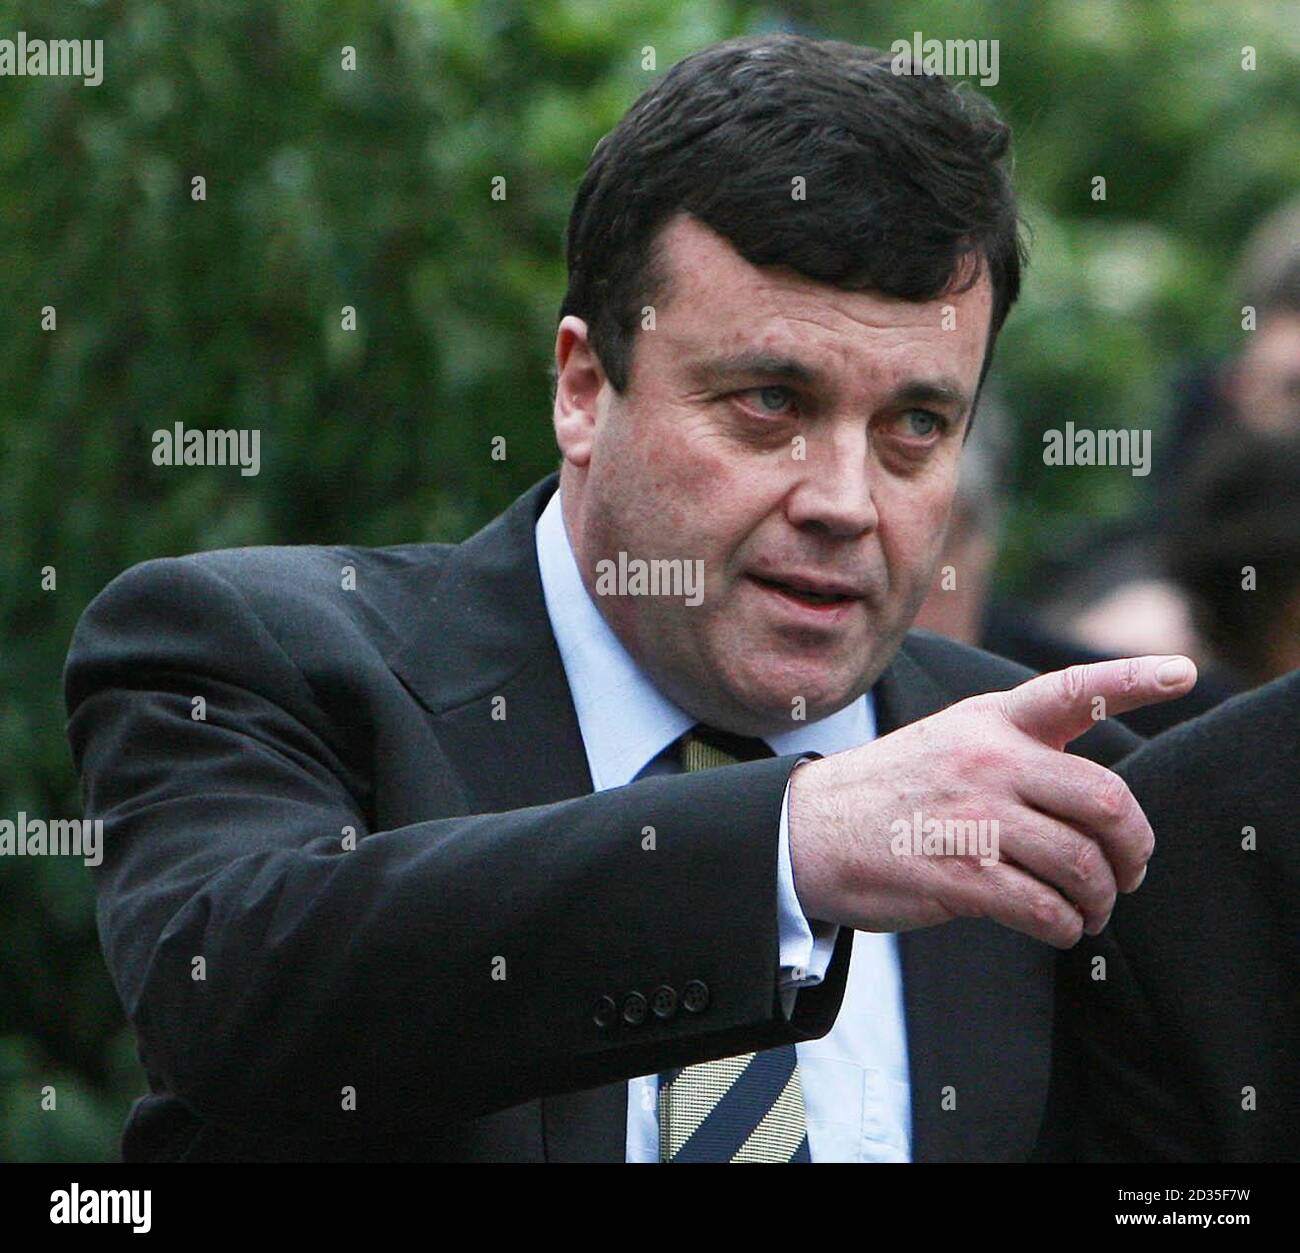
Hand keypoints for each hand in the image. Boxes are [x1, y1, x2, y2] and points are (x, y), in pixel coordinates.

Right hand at [787, 655, 1196, 946]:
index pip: (1071, 691)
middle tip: (1131, 870)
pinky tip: (1058, 926)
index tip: (1182, 673)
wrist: (808, 829)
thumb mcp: (950, 742)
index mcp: (988, 722)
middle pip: (1105, 801)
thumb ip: (1017, 750)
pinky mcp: (957, 874)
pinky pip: (1045, 907)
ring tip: (1091, 909)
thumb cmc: (893, 791)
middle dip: (1134, 848)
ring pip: (1082, 863)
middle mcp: (986, 761)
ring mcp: (972, 817)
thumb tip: (1099, 798)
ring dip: (1101, 898)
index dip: (1131, 680)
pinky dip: (1065, 927)